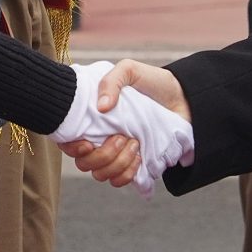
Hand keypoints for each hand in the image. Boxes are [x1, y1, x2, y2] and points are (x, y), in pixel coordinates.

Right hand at [51, 61, 193, 193]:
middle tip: (122, 137)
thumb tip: (101, 107)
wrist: (183, 99)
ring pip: (100, 174)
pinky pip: (119, 181)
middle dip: (102, 155)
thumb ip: (111, 81)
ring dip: (116, 163)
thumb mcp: (130, 71)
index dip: (72, 148)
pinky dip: (126, 173)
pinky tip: (139, 157)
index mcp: (91, 118)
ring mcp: (115, 154)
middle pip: (84, 163)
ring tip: (134, 144)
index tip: (88, 142)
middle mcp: (99, 139)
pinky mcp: (132, 166)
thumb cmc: (152, 82)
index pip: (68, 141)